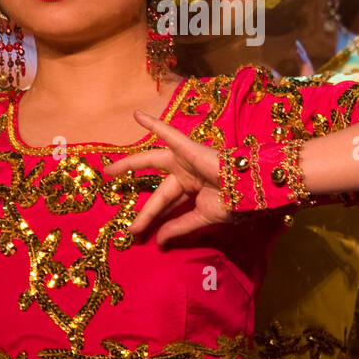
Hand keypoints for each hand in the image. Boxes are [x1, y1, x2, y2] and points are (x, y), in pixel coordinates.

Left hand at [101, 111, 232, 243]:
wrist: (250, 188)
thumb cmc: (231, 201)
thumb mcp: (201, 217)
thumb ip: (179, 226)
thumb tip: (159, 242)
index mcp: (190, 189)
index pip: (163, 204)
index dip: (148, 217)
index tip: (134, 232)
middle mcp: (184, 173)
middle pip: (154, 183)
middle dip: (135, 188)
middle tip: (112, 190)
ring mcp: (185, 159)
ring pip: (151, 159)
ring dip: (130, 163)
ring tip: (109, 169)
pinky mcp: (188, 147)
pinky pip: (168, 133)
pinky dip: (154, 124)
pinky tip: (137, 116)